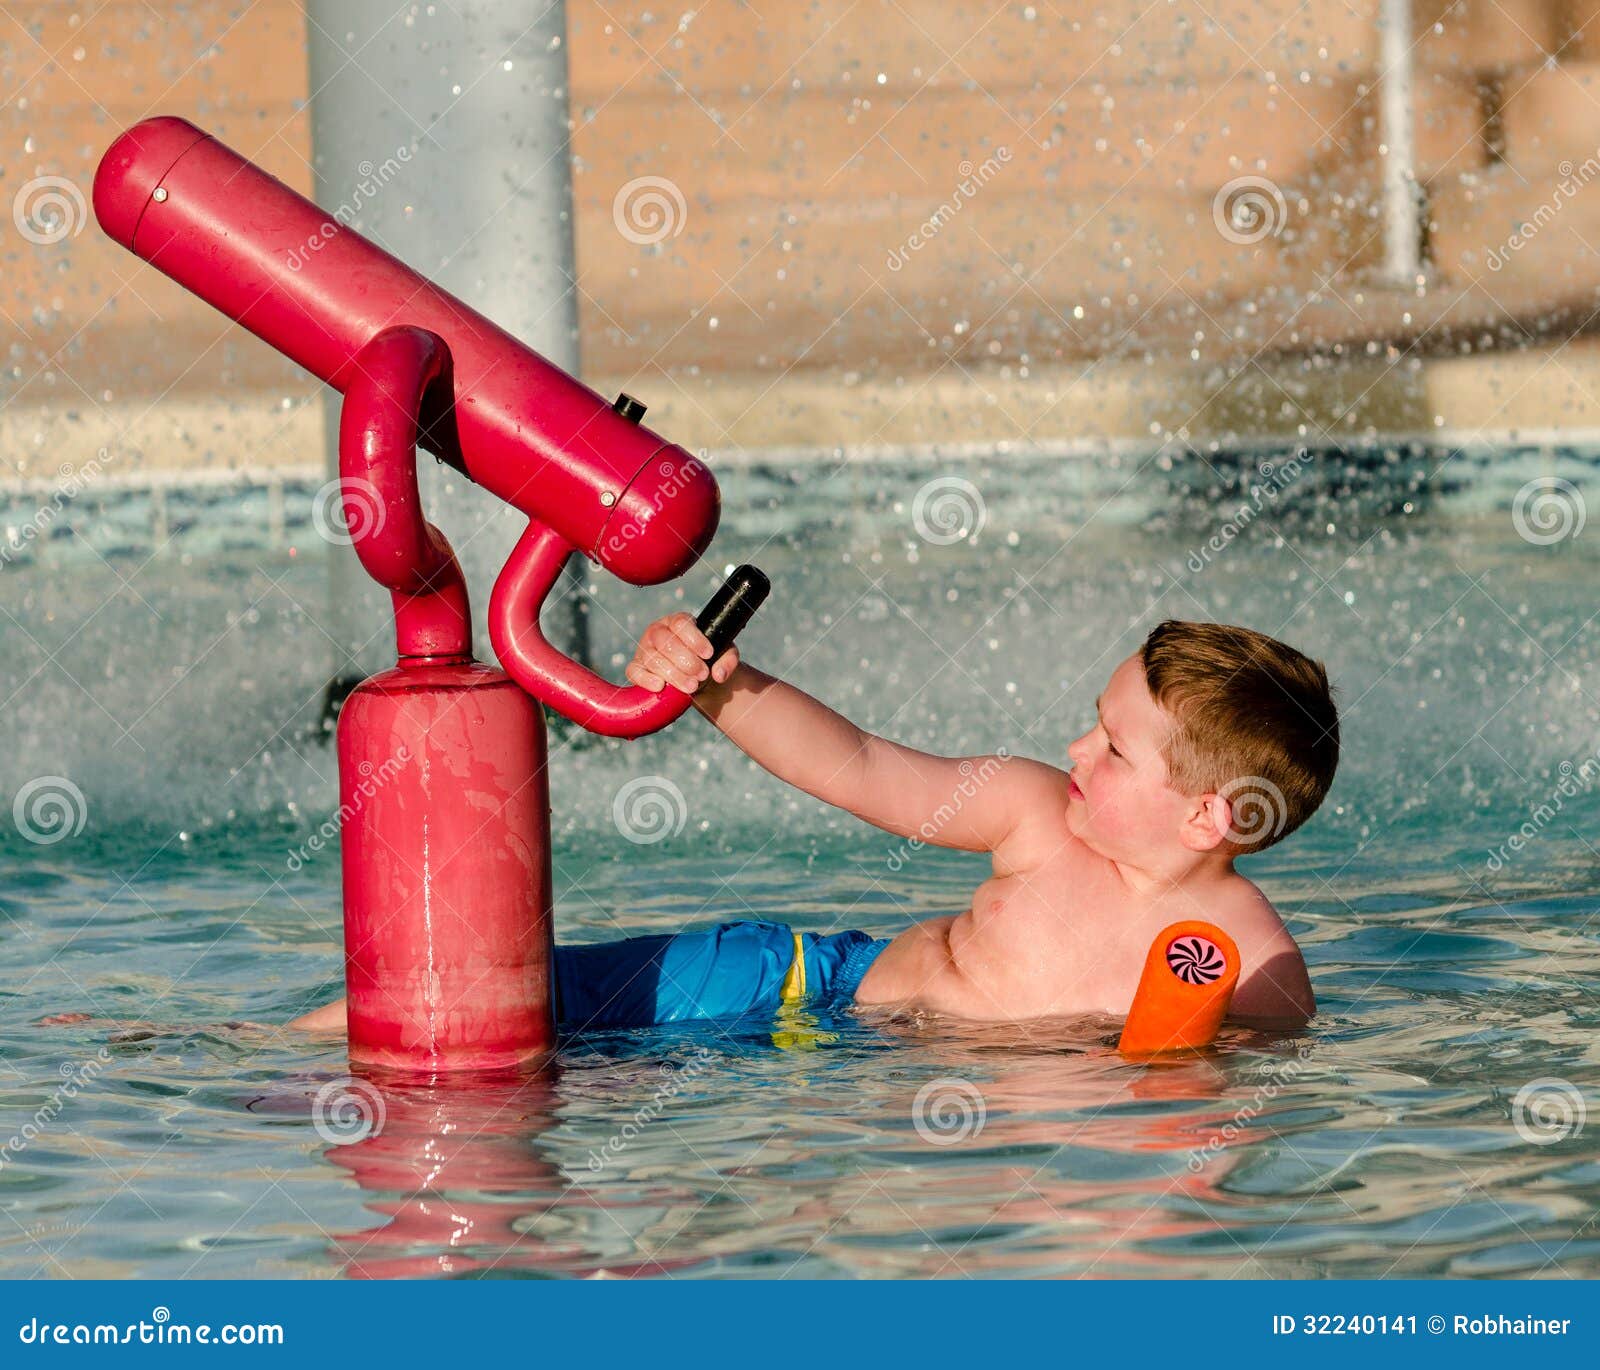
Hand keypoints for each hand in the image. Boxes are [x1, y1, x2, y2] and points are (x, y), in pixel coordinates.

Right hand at [625, 611, 739, 694]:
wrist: (695, 677)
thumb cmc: (708, 660)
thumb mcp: (724, 655)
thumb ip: (728, 660)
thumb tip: (719, 674)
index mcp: (678, 622)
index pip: (680, 624)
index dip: (694, 639)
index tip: (709, 654)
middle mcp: (658, 631)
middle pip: (665, 641)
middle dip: (686, 661)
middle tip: (702, 675)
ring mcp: (644, 649)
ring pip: (653, 658)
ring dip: (673, 675)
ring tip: (692, 687)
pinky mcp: (636, 667)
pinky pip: (634, 672)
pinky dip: (645, 679)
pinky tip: (661, 686)